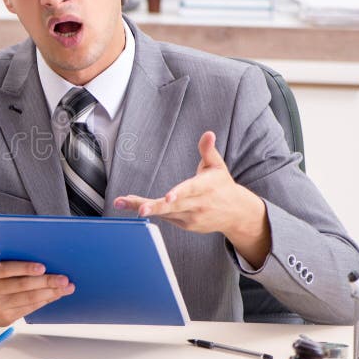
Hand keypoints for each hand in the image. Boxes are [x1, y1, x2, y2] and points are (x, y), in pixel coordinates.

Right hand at [0, 260, 74, 326]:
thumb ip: (10, 266)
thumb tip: (41, 265)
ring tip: (66, 288)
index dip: (25, 268)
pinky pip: (29, 309)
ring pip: (28, 299)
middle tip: (63, 279)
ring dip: (50, 293)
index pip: (7, 270)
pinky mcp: (5, 319)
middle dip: (45, 282)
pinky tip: (54, 295)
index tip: (43, 267)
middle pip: (22, 286)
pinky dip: (44, 301)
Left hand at [113, 131, 269, 267]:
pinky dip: (152, 211)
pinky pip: (166, 217)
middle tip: (139, 209)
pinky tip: (135, 205)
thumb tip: (208, 133)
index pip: (191, 190)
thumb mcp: (217, 165)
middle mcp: (198, 204)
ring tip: (121, 201)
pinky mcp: (186, 225)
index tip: (168, 197)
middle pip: (174, 206)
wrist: (236, 213)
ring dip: (144, 207)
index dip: (179, 193)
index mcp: (206, 187)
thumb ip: (208, 150)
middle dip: (155, 207)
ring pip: (165, 213)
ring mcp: (192, 217)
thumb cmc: (222, 185)